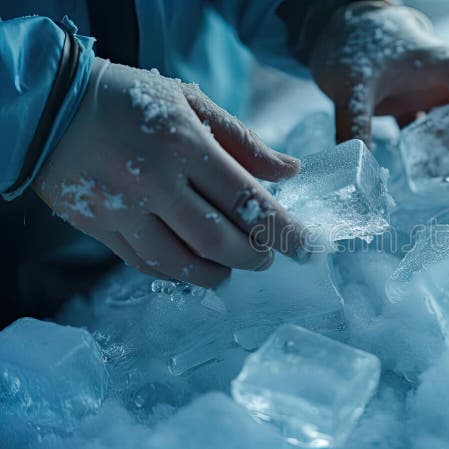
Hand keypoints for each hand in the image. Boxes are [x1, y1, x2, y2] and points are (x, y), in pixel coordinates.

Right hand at [34, 59, 306, 286]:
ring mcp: (120, 208)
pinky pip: (145, 263)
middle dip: (254, 256)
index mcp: (183, 145)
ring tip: (231, 267)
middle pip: (218, 240)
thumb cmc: (132, 99)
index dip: (284, 230)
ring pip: (179, 263)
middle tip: (267, 256)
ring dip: (217, 273)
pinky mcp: (97, 225)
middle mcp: (152, 181)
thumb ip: (244, 141)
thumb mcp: (192, 103)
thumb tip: (291, 171)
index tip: (308, 248)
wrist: (51, 104)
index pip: (247, 200)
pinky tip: (194, 267)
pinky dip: (177, 272)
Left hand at [310, 3, 448, 155]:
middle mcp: (443, 81)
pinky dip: (431, 153)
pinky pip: (431, 134)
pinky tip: (424, 173)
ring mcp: (429, 96)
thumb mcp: (351, 85)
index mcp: (442, 64)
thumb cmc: (359, 45)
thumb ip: (353, 124)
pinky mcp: (413, 109)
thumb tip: (356, 164)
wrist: (346, 33)